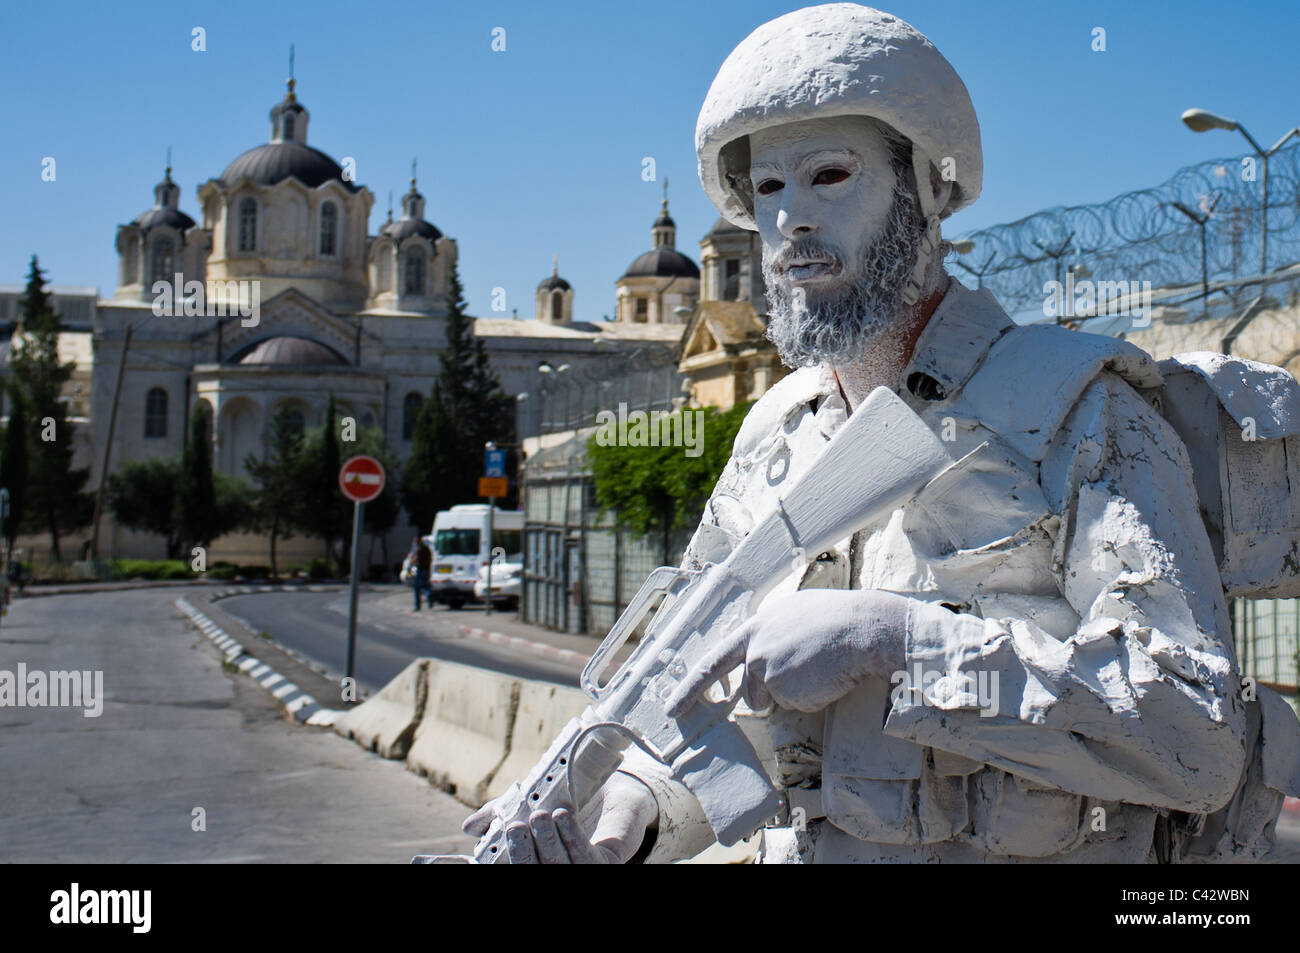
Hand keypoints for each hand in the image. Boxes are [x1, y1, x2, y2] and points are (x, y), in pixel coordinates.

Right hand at [461, 771, 657, 863]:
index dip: (502, 860)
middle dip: (522, 853)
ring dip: (547, 842)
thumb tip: (469, 827)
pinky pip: (586, 857)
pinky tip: (562, 816)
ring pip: (559, 866)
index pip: (516, 866)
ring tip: (539, 816)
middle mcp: (555, 870)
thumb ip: (499, 814)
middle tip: (514, 828)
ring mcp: (580, 870)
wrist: (615, 787)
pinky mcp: (605, 863)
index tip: (496, 839)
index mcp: (536, 861)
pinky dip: (572, 837)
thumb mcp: (529, 802)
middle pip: (533, 872)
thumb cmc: (568, 797)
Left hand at [665, 588, 911, 713]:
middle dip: (770, 692)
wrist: (865, 628)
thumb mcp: (799, 615)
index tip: (673, 706)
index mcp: (758, 624)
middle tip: (788, 684)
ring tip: (821, 669)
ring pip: (773, 699)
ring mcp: (764, 665)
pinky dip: (813, 699)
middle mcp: (754, 645)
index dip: (693, 685)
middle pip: (750, 687)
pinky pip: (796, 706)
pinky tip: (828, 677)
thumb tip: (771, 663)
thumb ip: (776, 636)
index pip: (716, 659)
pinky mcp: (781, 686)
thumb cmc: (842, 621)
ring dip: (795, 693)